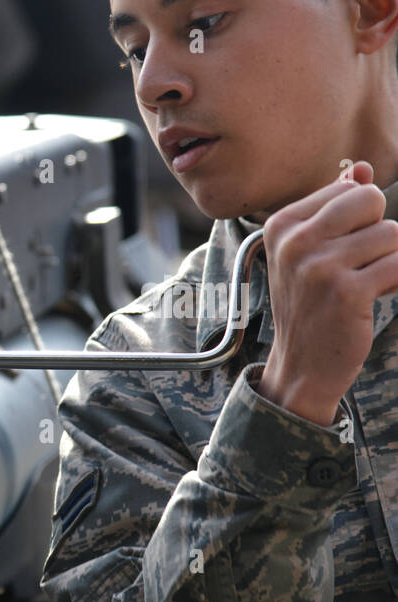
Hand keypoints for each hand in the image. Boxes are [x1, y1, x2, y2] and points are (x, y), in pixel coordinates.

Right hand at [257, 161, 397, 425]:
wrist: (301, 365)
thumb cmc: (311, 304)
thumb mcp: (310, 252)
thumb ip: (335, 206)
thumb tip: (361, 169)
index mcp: (282, 225)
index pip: (350, 189)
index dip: (359, 220)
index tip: (339, 251)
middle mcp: (295, 242)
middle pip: (371, 201)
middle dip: (379, 232)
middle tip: (359, 264)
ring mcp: (318, 267)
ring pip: (392, 234)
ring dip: (389, 262)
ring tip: (364, 285)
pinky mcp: (346, 292)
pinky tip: (376, 297)